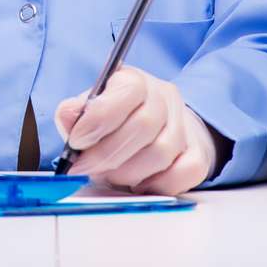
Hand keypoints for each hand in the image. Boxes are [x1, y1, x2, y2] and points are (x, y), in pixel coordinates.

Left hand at [54, 66, 220, 194]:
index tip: (77, 142)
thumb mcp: (89, 109)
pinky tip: (138, 184)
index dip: (99, 119)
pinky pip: (182, 174)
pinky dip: (155, 185)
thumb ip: (74, 113)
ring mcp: (184, 126)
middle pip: (143, 126)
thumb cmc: (115, 121)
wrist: (156, 129)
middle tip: (86, 168)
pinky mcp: (198, 154)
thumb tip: (68, 116)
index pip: (126, 91)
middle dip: (107, 154)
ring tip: (110, 175)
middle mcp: (164, 98)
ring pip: (161, 153)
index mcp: (135, 81)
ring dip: (128, 172)